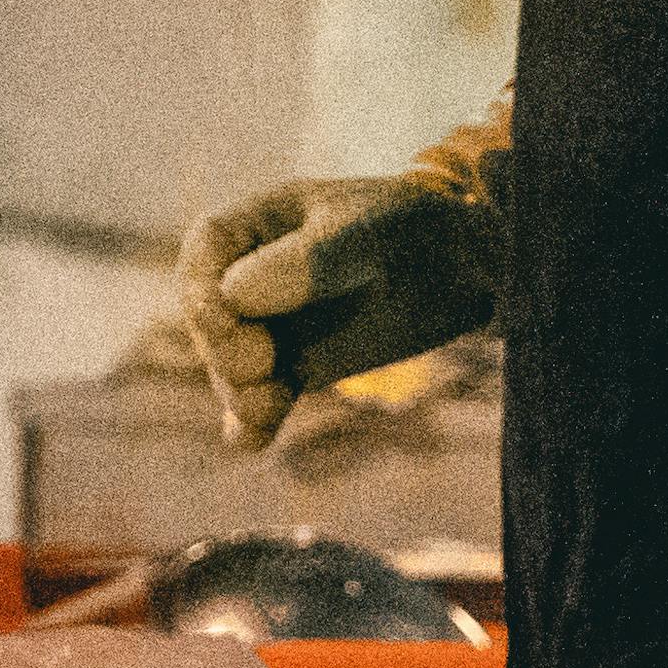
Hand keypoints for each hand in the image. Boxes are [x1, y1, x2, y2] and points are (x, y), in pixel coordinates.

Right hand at [165, 131, 506, 445]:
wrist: (466, 263)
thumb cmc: (408, 228)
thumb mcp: (361, 234)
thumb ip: (304, 262)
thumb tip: (234, 296)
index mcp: (255, 226)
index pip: (201, 259)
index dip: (203, 296)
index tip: (229, 320)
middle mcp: (251, 276)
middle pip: (208, 322)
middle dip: (225, 352)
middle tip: (264, 365)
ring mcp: (271, 325)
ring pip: (230, 369)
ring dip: (241, 395)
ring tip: (270, 407)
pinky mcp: (296, 367)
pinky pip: (259, 400)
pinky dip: (253, 423)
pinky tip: (252, 441)